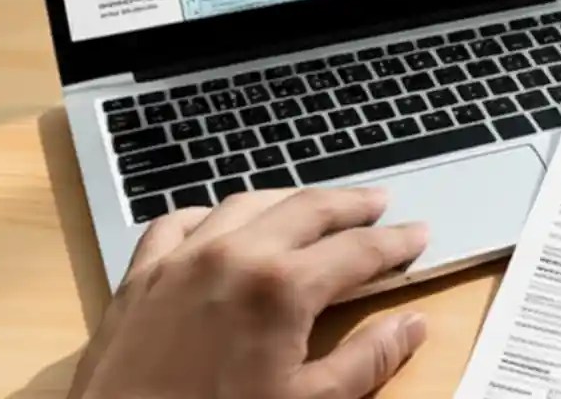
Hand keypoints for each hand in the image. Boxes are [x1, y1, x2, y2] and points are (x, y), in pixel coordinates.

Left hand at [69, 188, 429, 398]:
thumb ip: (368, 359)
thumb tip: (413, 325)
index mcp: (283, 288)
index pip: (358, 250)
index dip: (396, 241)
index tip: (419, 234)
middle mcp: (236, 255)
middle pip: (309, 208)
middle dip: (351, 204)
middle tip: (380, 203)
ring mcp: (183, 258)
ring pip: (248, 202)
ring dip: (290, 200)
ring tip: (314, 206)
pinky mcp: (141, 274)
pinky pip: (179, 222)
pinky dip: (211, 215)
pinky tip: (224, 224)